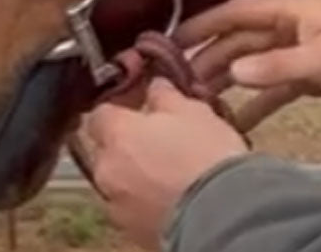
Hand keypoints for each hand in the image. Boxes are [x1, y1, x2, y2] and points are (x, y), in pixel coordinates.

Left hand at [77, 78, 250, 248]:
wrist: (221, 216)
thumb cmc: (206, 157)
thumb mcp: (193, 112)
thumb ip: (165, 96)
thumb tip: (155, 88)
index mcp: (117, 134)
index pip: (99, 114)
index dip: (119, 108)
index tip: (139, 106)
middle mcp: (107, 170)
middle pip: (106, 150)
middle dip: (126, 144)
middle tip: (158, 140)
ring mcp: (117, 205)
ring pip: (119, 181)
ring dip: (135, 174)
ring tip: (169, 172)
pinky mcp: (132, 232)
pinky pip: (132, 208)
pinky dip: (145, 201)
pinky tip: (172, 196)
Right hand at [177, 0, 320, 115]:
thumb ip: (278, 67)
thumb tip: (232, 72)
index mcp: (292, 9)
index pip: (237, 12)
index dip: (203, 23)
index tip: (171, 39)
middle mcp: (291, 26)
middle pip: (240, 40)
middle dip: (209, 56)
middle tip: (178, 80)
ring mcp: (300, 50)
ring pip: (254, 64)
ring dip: (229, 80)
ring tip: (198, 100)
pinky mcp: (312, 75)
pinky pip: (274, 86)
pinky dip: (256, 101)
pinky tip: (237, 121)